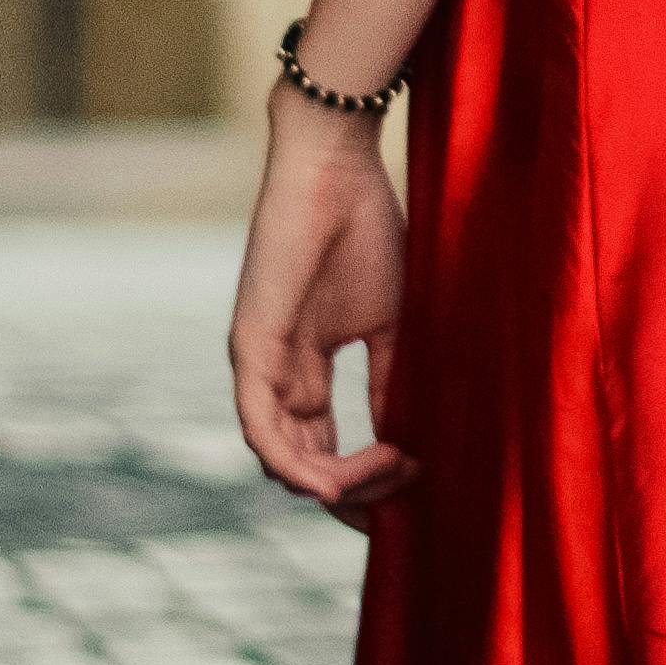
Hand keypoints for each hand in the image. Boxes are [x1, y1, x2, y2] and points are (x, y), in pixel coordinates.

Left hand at [228, 100, 415, 525]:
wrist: (336, 171)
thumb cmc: (366, 232)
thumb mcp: (390, 324)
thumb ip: (390, 384)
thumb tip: (408, 447)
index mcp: (306, 371)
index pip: (322, 452)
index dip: (364, 482)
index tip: (415, 484)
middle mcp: (276, 378)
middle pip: (302, 466)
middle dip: (354, 493)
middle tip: (406, 489)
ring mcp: (259, 366)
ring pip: (282, 460)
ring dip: (337, 481)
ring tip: (394, 467)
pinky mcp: (250, 349)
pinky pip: (260, 428)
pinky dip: (295, 464)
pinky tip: (335, 478)